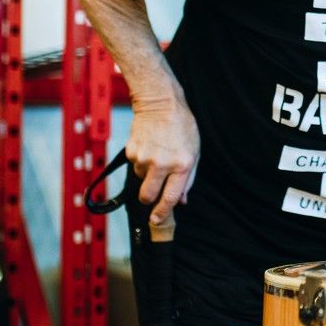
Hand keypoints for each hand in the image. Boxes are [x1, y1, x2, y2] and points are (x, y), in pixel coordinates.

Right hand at [126, 93, 200, 225]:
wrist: (161, 104)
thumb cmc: (182, 128)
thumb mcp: (194, 152)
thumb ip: (188, 179)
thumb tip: (180, 201)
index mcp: (182, 165)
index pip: (170, 197)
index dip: (162, 213)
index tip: (156, 220)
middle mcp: (162, 164)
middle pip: (148, 196)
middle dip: (149, 198)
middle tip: (153, 191)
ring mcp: (145, 158)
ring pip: (140, 180)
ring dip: (147, 174)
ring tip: (157, 154)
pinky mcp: (131, 152)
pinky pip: (134, 166)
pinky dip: (141, 161)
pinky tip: (149, 146)